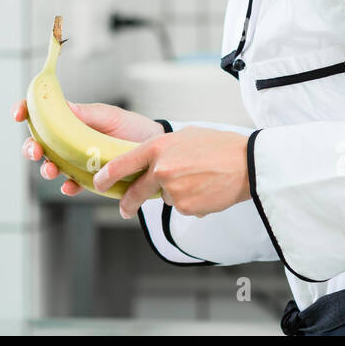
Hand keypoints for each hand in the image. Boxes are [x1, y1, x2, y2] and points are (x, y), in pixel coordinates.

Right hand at [12, 99, 164, 196]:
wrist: (153, 151)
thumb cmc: (131, 128)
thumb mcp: (110, 116)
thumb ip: (87, 114)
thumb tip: (64, 107)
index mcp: (69, 119)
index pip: (40, 114)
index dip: (24, 111)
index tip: (19, 114)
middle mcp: (67, 141)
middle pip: (38, 144)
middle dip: (31, 148)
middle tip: (36, 151)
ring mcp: (75, 160)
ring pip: (51, 165)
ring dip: (47, 169)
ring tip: (53, 170)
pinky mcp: (86, 179)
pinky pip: (71, 184)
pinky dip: (67, 186)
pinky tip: (69, 186)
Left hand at [92, 126, 249, 219]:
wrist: (247, 163)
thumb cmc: (218, 146)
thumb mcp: (184, 137)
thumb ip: (162, 149)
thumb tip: (150, 164)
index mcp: (157, 147)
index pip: (121, 163)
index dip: (106, 176)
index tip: (98, 183)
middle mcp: (161, 169)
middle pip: (134, 192)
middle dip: (127, 203)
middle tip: (124, 208)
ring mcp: (172, 190)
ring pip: (164, 198)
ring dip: (175, 193)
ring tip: (199, 179)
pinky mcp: (185, 207)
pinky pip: (181, 207)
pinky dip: (190, 202)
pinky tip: (206, 189)